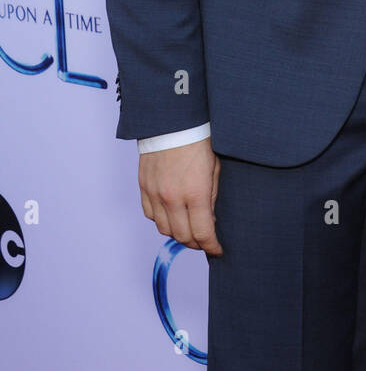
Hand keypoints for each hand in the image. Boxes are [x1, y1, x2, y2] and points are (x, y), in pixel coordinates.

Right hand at [138, 137, 222, 255]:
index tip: (217, 249)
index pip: (202, 233)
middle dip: (196, 243)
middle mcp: (172, 198)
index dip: (211, 246)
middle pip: (182, 236)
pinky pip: (150, 215)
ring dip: (178, 234)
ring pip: (164, 229)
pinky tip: (172, 215)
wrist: (173, 121)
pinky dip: (162, 220)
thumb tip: (210, 219)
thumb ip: (212, 196)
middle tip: (205, 241)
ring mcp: (155, 193)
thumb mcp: (216, 169)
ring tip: (189, 229)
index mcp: (195, 193)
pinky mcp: (144, 187)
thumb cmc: (200, 141)